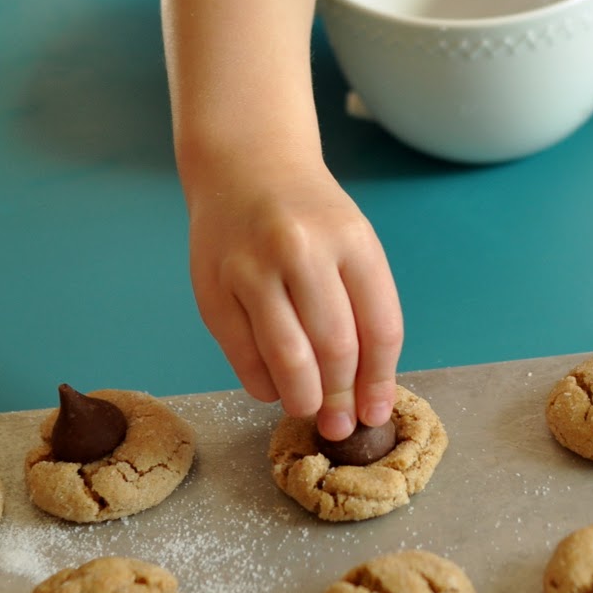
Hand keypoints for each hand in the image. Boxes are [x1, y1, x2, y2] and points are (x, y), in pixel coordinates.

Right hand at [184, 149, 403, 440]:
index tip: (375, 414)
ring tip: (309, 409)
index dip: (380, 382)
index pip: (379, 328)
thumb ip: (363, 308)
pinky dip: (263, 384)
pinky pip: (243, 356)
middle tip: (340, 425)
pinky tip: (274, 386)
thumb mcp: (352, 242)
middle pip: (335, 348)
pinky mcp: (212, 287)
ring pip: (288, 358)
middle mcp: (302, 249)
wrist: (246, 166)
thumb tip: (367, 393)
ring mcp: (252, 267)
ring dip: (303, 399)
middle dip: (341, 399)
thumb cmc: (310, 215)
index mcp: (351, 240)